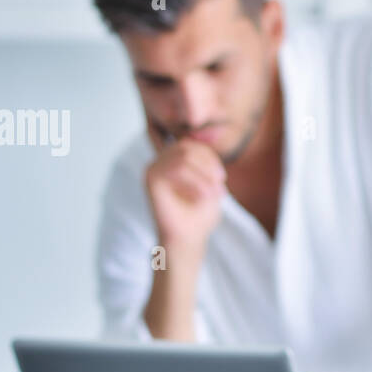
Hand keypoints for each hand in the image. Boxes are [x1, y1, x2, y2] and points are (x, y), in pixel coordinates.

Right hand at [143, 116, 225, 253]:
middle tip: (220, 185)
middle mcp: (159, 162)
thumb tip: (214, 131)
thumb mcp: (210, 183)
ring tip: (215, 195)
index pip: (192, 144)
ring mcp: (152, 169)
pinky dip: (195, 182)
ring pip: (183, 156)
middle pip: (187, 146)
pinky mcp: (150, 179)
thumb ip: (208, 160)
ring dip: (204, 176)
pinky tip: (203, 197)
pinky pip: (176, 168)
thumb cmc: (200, 214)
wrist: (188, 240)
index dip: (210, 158)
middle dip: (208, 165)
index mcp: (172, 161)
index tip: (221, 179)